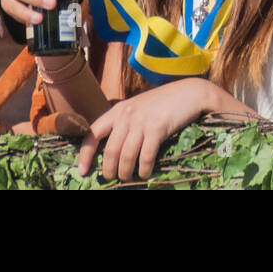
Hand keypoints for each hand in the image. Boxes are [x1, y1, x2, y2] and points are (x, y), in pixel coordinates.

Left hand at [78, 78, 213, 179]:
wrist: (189, 93)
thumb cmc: (164, 102)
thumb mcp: (138, 107)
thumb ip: (125, 122)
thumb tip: (114, 149)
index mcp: (118, 110)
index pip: (93, 133)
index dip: (85, 154)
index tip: (83, 171)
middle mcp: (126, 116)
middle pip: (110, 150)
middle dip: (109, 170)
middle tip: (112, 178)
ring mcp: (141, 122)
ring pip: (126, 156)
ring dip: (125, 172)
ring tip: (128, 178)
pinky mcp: (157, 128)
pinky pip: (145, 156)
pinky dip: (143, 169)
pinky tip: (145, 173)